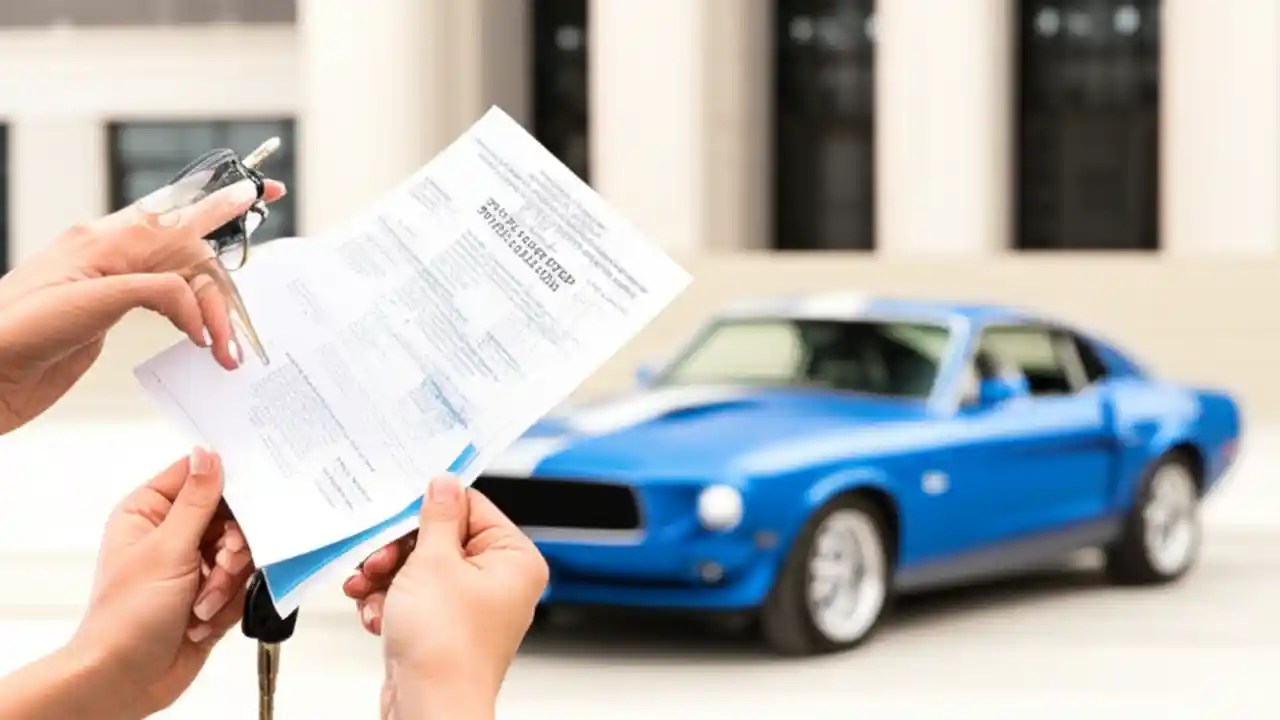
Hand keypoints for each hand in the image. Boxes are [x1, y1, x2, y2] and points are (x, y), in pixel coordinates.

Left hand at [0, 178, 285, 433]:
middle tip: (233, 338)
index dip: (223, 202)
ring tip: (221, 354)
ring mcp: (109, 286)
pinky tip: (200, 342)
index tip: (259, 192)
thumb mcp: (91, 304)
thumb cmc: (15, 332)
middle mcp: (110, 257)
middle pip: (190, 260)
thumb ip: (155, 292)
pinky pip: (166, 308)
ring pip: (182, 287)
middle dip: (222, 295)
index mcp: (104, 241)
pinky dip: (191, 323)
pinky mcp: (106, 315)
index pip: (178, 213)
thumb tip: (196, 307)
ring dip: (209, 318)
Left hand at [68, 447, 254, 716]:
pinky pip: (242, 582)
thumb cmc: (127, 616)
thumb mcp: (167, 549)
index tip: (246, 498)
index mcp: (148, 513)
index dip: (225, 484)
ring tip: (203, 602)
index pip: (196, 477)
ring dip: (227, 580)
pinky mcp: (211, 592)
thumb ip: (196, 500)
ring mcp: (192, 564)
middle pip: (229, 516)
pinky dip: (228, 601)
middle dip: (231, 546)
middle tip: (221, 562)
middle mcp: (171, 534)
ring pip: (240, 551)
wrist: (128, 678)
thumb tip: (208, 454)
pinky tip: (203, 618)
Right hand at [343, 476, 548, 719]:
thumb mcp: (434, 562)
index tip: (398, 514)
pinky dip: (389, 603)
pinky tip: (375, 614)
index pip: (472, 507)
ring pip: (421, 569)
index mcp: (515, 558)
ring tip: (367, 588)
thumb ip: (437, 516)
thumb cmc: (445, 648)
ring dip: (387, 577)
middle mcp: (501, 582)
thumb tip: (444, 484)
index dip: (429, 510)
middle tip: (377, 559)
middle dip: (399, 550)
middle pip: (441, 539)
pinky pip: (414, 599)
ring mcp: (472, 607)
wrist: (429, 710)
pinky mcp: (446, 629)